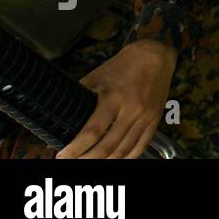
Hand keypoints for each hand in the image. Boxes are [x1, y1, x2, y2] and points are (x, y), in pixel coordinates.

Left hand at [57, 40, 176, 158]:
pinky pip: (140, 147)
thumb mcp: (97, 76)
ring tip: (89, 163)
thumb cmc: (124, 64)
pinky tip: (114, 161)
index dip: (76, 148)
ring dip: (104, 162)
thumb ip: (82, 96)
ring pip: (124, 151)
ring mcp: (146, 117)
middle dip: (86, 159)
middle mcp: (133, 109)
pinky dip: (126, 158)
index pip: (92, 131)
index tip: (63, 156)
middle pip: (108, 146)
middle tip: (71, 163)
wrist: (156, 55)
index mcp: (115, 97)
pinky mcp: (155, 120)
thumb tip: (63, 113)